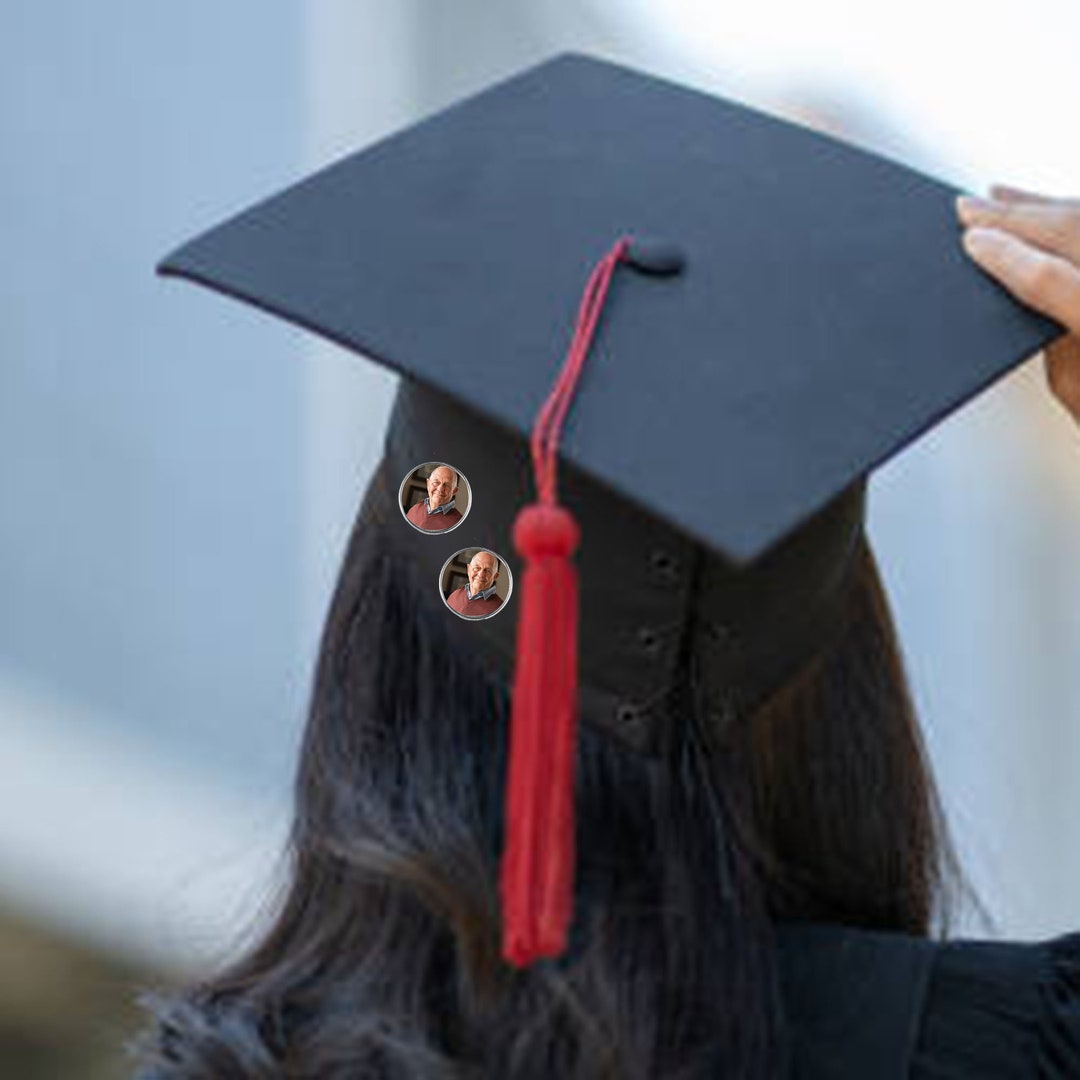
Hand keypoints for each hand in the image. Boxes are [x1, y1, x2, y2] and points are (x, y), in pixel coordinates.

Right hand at [956, 187, 1079, 424]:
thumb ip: (1054, 342)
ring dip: (1045, 205)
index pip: (1049, 278)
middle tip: (971, 210)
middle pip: (1074, 231)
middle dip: (1016, 216)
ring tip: (1005, 197)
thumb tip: (1037, 301)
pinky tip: (1058, 208)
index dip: (1004, 256)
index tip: (971, 241)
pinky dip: (1076, 213)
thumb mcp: (1078, 390)